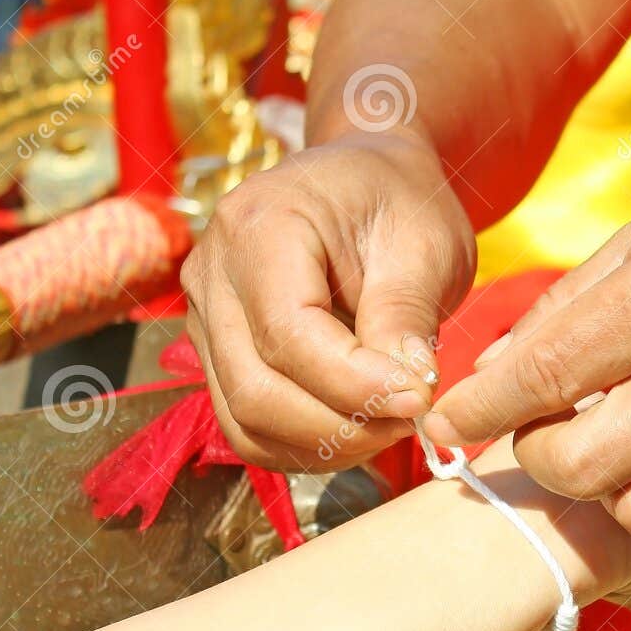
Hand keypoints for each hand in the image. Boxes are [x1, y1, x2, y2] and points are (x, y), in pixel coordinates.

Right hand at [181, 132, 476, 470]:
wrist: (366, 184)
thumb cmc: (398, 201)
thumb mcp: (423, 243)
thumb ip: (406, 315)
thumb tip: (407, 394)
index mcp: (260, 225)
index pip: (290, 335)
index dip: (355, 385)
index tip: (419, 398)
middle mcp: (214, 273)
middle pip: (256, 391)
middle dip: (341, 427)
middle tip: (409, 420)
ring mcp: (206, 318)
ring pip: (246, 421)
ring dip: (324, 445)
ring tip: (389, 425)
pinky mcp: (218, 354)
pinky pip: (248, 427)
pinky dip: (304, 446)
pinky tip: (358, 429)